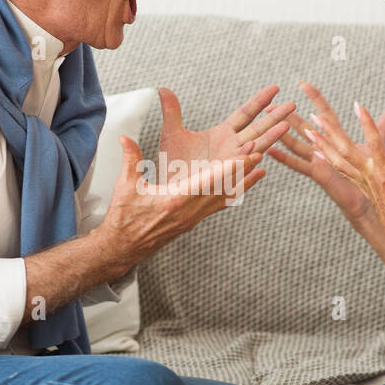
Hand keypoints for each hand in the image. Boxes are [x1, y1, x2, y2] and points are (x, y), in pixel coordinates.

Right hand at [98, 134, 266, 270]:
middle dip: (242, 171)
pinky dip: (230, 196)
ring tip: (260, 171)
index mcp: (176, 200)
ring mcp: (191, 219)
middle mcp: (189, 211)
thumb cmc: (124, 217)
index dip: (231, 167)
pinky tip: (241, 190)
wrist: (123, 247)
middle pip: (223, 188)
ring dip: (242, 184)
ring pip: (223, 199)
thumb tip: (124, 137)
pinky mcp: (190, 222)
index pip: (210, 181)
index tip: (248, 155)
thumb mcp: (125, 187)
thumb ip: (130, 160)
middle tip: (260, 154)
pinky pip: (216, 207)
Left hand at [156, 85, 294, 184]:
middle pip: (258, 129)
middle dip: (275, 117)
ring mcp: (231, 165)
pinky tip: (261, 168)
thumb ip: (172, 112)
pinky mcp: (224, 183)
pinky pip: (240, 178)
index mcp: (223, 134)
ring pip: (255, 150)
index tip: (275, 88)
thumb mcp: (172, 134)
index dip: (260, 101)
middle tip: (292, 105)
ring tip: (286, 127)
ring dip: (270, 139)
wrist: (167, 189)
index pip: (246, 114)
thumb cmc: (172, 163)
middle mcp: (232, 148)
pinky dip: (249, 173)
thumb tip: (163, 89)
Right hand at [266, 81, 384, 226]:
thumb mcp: (376, 145)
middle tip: (270, 102)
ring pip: (296, 143)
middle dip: (288, 114)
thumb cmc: (374, 175)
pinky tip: (270, 150)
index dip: (315, 98)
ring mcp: (320, 160)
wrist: (376, 200)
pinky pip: (299, 164)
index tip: (303, 83)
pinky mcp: (320, 173)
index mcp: (338, 139)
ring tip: (265, 121)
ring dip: (281, 132)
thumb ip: (382, 127)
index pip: (325, 114)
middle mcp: (326, 148)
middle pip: (304, 126)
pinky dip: (284, 158)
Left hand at [294, 81, 384, 251]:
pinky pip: (338, 170)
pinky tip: (315, 150)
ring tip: (307, 127)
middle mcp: (368, 176)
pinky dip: (325, 159)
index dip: (367, 124)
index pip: (375, 143)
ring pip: (336, 159)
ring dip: (321, 143)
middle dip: (331, 132)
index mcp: (384, 173)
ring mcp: (360, 182)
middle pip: (346, 150)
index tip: (357, 105)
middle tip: (316, 115)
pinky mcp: (358, 186)